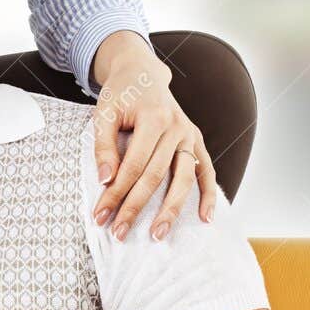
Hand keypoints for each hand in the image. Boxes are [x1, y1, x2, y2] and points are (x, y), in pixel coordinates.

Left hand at [92, 42, 216, 241]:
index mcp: (154, 117)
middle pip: (156, 176)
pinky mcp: (197, 141)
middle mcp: (177, 127)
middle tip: (120, 233)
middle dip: (136, 207)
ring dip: (171, 210)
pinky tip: (205, 218)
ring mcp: (190, 135)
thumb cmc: (121, 95)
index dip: (116, 192)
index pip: (133, 165)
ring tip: (158, 235)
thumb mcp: (104, 113)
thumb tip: (106, 179)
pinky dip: (209, 195)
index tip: (100, 215)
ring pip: (184, 179)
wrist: (142, 73)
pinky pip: (207, 171)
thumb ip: (103, 145)